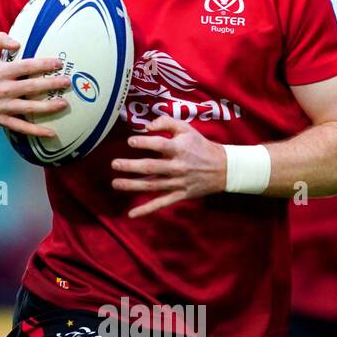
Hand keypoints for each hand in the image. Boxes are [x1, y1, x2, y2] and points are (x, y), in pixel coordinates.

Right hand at [0, 32, 71, 138]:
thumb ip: (0, 39)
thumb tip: (19, 43)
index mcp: (1, 71)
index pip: (27, 66)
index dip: (44, 64)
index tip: (59, 63)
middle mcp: (3, 89)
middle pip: (32, 87)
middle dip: (52, 84)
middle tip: (68, 82)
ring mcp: (3, 106)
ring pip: (29, 107)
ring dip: (48, 107)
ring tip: (64, 104)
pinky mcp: (1, 120)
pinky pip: (21, 127)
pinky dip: (36, 131)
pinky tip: (51, 132)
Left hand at [111, 117, 227, 217]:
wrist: (221, 168)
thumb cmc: (199, 145)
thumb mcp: (186, 129)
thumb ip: (166, 123)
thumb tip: (146, 126)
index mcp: (179, 149)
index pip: (160, 145)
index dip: (144, 143)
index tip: (130, 141)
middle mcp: (177, 167)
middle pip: (151, 167)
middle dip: (131, 166)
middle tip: (114, 164)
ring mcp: (177, 183)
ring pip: (152, 185)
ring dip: (132, 185)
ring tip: (115, 183)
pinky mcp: (179, 195)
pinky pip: (160, 204)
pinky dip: (146, 210)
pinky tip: (132, 214)